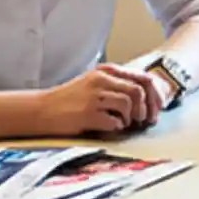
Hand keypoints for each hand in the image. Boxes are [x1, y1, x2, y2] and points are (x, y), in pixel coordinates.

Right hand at [39, 64, 163, 135]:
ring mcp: (94, 96)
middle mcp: (102, 80)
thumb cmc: (71, 99)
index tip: (156, 109)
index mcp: (107, 71)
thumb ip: (118, 85)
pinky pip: (114, 122)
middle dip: (146, 109)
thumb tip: (148, 98)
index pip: (143, 78)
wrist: (42, 110)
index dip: (155, 95)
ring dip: (129, 119)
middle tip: (143, 121)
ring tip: (121, 123)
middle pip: (139, 91)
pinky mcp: (87, 114)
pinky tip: (109, 127)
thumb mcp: (95, 83)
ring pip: (128, 105)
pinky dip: (116, 128)